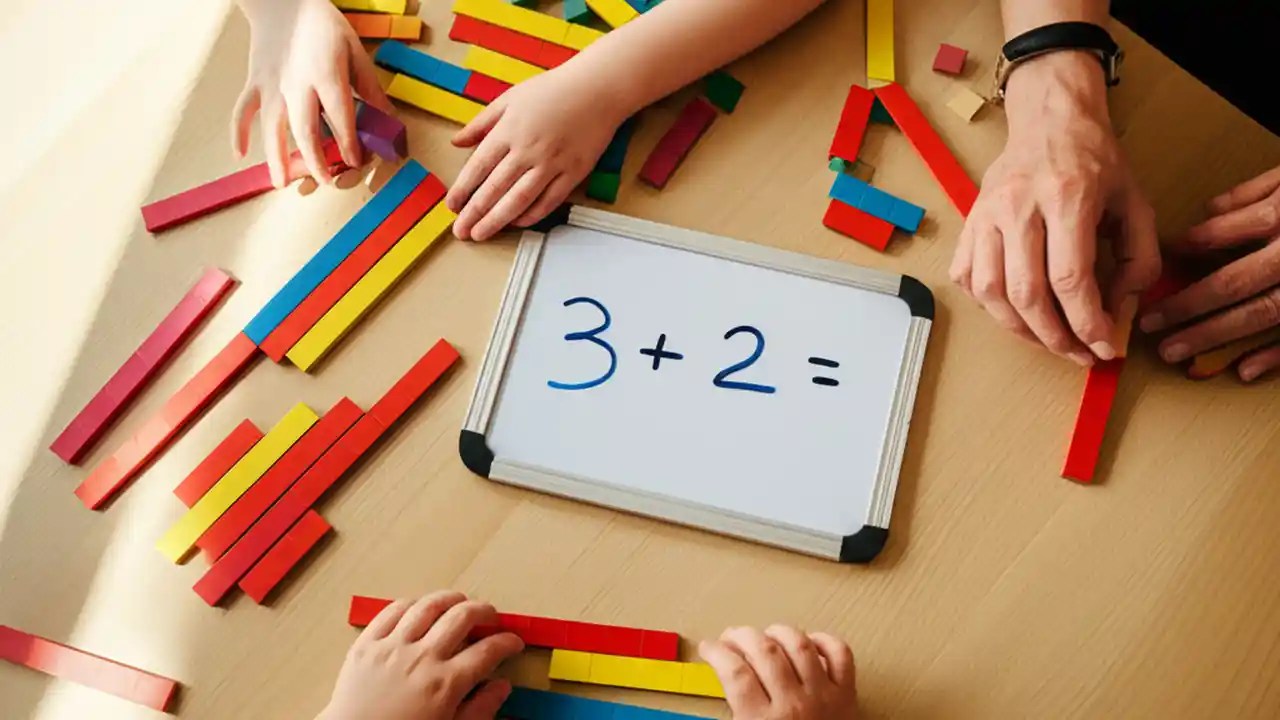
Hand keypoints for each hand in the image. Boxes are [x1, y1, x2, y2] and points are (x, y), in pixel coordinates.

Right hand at [232, 0, 391, 186]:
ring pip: (271, 127)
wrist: (282, 1)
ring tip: (281, 183)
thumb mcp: (355, 51)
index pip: (340, 116)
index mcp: (326, 74)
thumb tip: (387, 119)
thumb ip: (369, 87)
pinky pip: (243, 110)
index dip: (349, 142)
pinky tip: (239, 154)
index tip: (356, 162)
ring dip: (276, 157)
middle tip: (324, 182)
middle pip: (304, 129)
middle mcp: (296, 83)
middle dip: (315, 160)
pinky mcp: (254, 82)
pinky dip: (237, 132)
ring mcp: (271, 84)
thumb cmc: (323, 26)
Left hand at [319, 592, 523, 719]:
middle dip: (484, 611)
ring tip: (460, 601)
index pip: (488, 651)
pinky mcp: (366, 644)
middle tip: (490, 616)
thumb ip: (479, 710)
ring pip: (428, 605)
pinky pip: (391, 611)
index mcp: (445, 684)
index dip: (507, 642)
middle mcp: (421, 658)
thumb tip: (501, 687)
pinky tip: (419, 607)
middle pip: (462, 617)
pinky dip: (410, 604)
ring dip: (450, 598)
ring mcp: (392, 647)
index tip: (512, 642)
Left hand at [445, 64, 627, 240]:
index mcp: (508, 130)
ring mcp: (552, 163)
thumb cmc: (552, 90)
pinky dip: (532, 215)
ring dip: (497, 220)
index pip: (478, 167)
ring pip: (519, 200)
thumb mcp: (509, 98)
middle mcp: (527, 150)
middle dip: (474, 213)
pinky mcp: (573, 173)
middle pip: (495, 188)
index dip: (462, 189)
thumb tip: (457, 142)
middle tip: (461, 231)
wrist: (597, 89)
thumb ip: (481, 123)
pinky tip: (516, 223)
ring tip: (481, 234)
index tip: (452, 206)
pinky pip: (549, 201)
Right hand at [699, 626, 858, 719]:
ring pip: (800, 645)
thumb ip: (733, 715)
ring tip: (766, 634)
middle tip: (732, 637)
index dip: (717, 652)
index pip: (734, 671)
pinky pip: (840, 654)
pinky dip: (825, 641)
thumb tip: (718, 689)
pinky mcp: (847, 696)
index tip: (710, 648)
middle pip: (764, 650)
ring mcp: (823, 697)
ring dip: (778, 631)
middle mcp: (793, 705)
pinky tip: (809, 642)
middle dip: (742, 635)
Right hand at [951, 52, 1159, 365]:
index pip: (1070, 278)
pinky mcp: (968, 224)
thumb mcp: (1135, 204)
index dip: (1087, 323)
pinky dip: (988, 306)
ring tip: (1048, 340)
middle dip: (1055, 337)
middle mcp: (1018, 207)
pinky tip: (1014, 311)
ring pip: (991, 293)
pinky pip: (967, 279)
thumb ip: (1137, 261)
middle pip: (1027, 293)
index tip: (1105, 347)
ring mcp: (985, 216)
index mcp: (1066, 197)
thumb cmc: (1094, 162)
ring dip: (1020, 329)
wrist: (1049, 120)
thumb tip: (1117, 313)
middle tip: (1079, 354)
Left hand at [1139, 166, 1279, 380]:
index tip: (1162, 263)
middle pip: (1237, 281)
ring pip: (1263, 314)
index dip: (1194, 246)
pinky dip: (1275, 355)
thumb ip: (1254, 193)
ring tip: (1173, 352)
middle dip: (1189, 306)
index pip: (1233, 229)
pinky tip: (1242, 370)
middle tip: (1150, 325)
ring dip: (1215, 336)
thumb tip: (1207, 211)